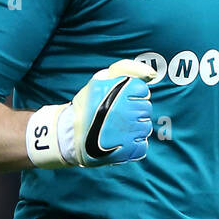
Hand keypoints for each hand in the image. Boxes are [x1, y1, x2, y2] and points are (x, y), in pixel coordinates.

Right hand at [26, 59, 155, 167]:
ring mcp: (127, 131)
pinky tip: (120, 141)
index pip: (142, 91)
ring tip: (117, 129)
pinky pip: (142, 146)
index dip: (133, 96)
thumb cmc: (87, 105)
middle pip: (145, 109)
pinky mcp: (127, 150)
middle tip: (116, 116)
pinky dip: (134, 145)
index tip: (121, 101)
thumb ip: (127, 68)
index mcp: (120, 91)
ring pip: (145, 127)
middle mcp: (125, 110)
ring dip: (134, 128)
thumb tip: (151, 74)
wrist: (68, 134)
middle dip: (134, 111)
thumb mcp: (101, 79)